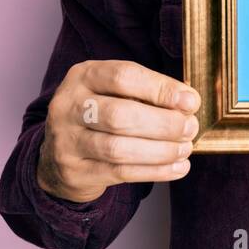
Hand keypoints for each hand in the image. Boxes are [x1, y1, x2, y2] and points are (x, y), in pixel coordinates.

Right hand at [37, 59, 200, 203]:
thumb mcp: (115, 92)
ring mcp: (67, 141)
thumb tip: (188, 101)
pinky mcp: (75, 171)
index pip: (123, 76)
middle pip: (120, 114)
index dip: (161, 89)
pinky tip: (178, 167)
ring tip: (185, 148)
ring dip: (161, 150)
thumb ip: (148, 92)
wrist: (58, 154)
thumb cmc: (101, 115)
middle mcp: (69, 106)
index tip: (191, 101)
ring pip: (119, 148)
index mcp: (84, 76)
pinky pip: (120, 172)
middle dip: (163, 123)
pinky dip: (155, 171)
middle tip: (189, 128)